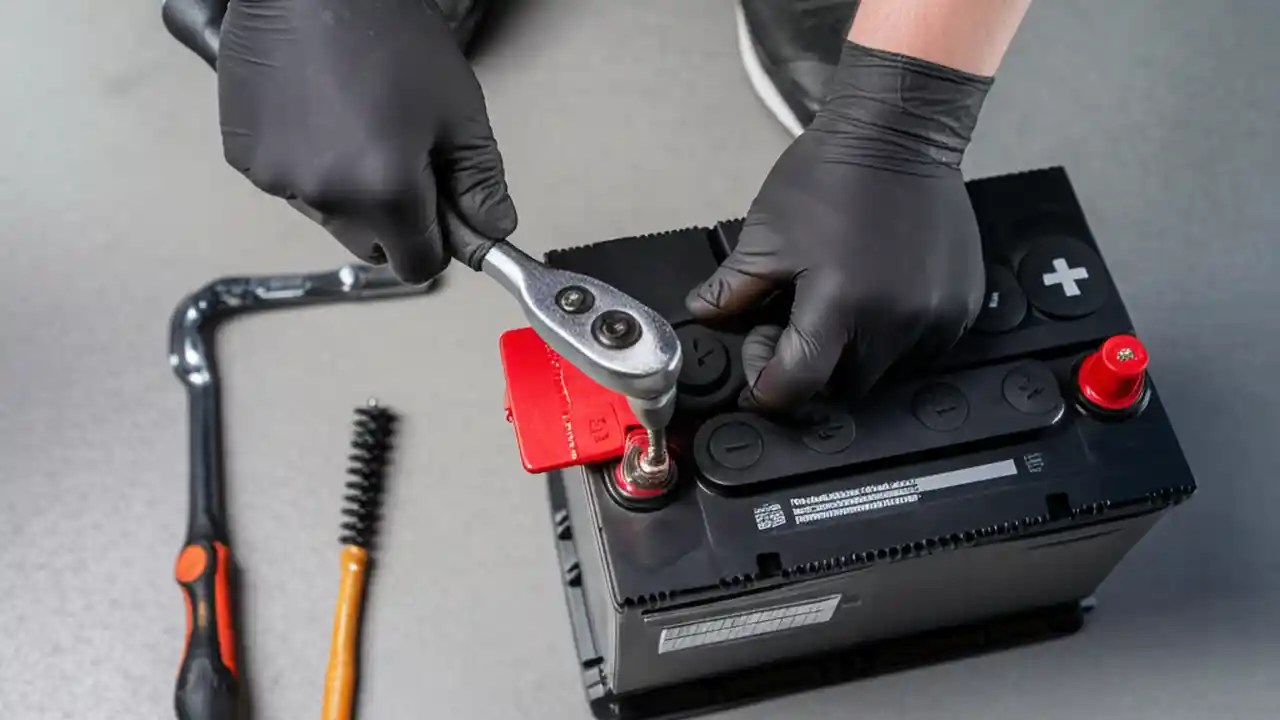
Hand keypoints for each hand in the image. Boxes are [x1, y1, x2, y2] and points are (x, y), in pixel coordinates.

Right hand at [217, 0, 515, 282]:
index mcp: (386, 192)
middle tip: (401, 154)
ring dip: (348, 190)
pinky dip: (307, 163)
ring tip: (356, 122)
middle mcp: (326, 198)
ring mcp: (277, 178)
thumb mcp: (457, 109)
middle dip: (394, 217)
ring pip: (330, 216)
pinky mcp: (244, 156)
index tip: (442, 207)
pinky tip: (317, 113)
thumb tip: (492, 230)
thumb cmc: (390, 34)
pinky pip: (289, 183)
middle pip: (372, 245)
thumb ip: (478, 181)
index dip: (437, 240)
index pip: (418, 265)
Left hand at [687, 42, 993, 411]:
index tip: (760, 356)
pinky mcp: (961, 305)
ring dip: (855, 353)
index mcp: (840, 306)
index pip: (796, 385)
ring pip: (885, 371)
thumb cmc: (829, 176)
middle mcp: (894, 321)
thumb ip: (732, 289)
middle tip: (796, 319)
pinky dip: (894, 336)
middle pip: (842, 385)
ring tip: (840, 302)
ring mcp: (935, 316)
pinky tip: (877, 294)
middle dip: (812, 365)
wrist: (899, 131)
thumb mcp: (766, 233)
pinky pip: (922, 348)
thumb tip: (707, 318)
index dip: (768, 381)